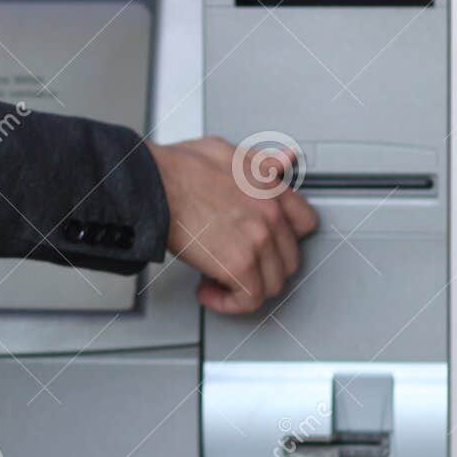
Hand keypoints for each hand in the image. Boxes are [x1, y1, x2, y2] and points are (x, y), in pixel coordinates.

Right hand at [147, 135, 318, 314]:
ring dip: (246, 287)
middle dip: (263, 267)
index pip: (305, 223)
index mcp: (269, 188)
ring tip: (220, 281)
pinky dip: (229, 303)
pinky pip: (249, 299)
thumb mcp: (225, 153)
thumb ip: (260, 161)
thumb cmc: (176, 168)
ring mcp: (259, 241)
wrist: (152, 185)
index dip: (286, 238)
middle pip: (288, 258)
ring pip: (272, 283)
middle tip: (238, 265)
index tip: (269, 245)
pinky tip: (209, 291)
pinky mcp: (239, 265)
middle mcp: (271, 214)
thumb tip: (283, 160)